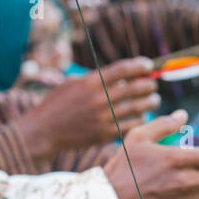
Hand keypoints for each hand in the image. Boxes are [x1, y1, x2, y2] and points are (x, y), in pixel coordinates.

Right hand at [17, 57, 159, 156]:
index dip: (139, 65)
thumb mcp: (72, 84)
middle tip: (153, 84)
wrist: (44, 132)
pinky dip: (139, 120)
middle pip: (134, 88)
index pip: (122, 69)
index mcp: (90, 82)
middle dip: (148, 85)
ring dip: (149, 103)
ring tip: (154, 100)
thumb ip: (95, 79)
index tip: (148, 65)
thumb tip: (121, 76)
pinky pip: (129, 125)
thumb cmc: (57, 105)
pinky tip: (143, 117)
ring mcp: (102, 117)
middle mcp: (98, 98)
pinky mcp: (103, 134)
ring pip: (136, 108)